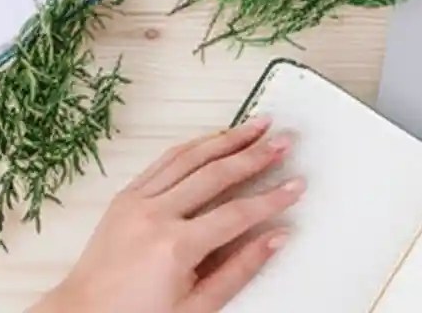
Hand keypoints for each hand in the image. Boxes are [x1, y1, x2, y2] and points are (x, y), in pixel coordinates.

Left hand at [30, 117, 303, 312]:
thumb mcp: (196, 308)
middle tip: (284, 141)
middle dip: (256, 155)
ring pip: (190, 157)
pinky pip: (164, 161)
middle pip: (217, 174)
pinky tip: (213, 138)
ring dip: (227, 138)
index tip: (296, 185)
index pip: (238, 213)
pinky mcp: (125, 197)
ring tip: (256, 126)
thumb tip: (274, 238)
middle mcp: (154, 215)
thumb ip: (239, 270)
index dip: (273, 198)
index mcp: (174, 247)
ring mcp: (136, 201)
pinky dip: (193, 146)